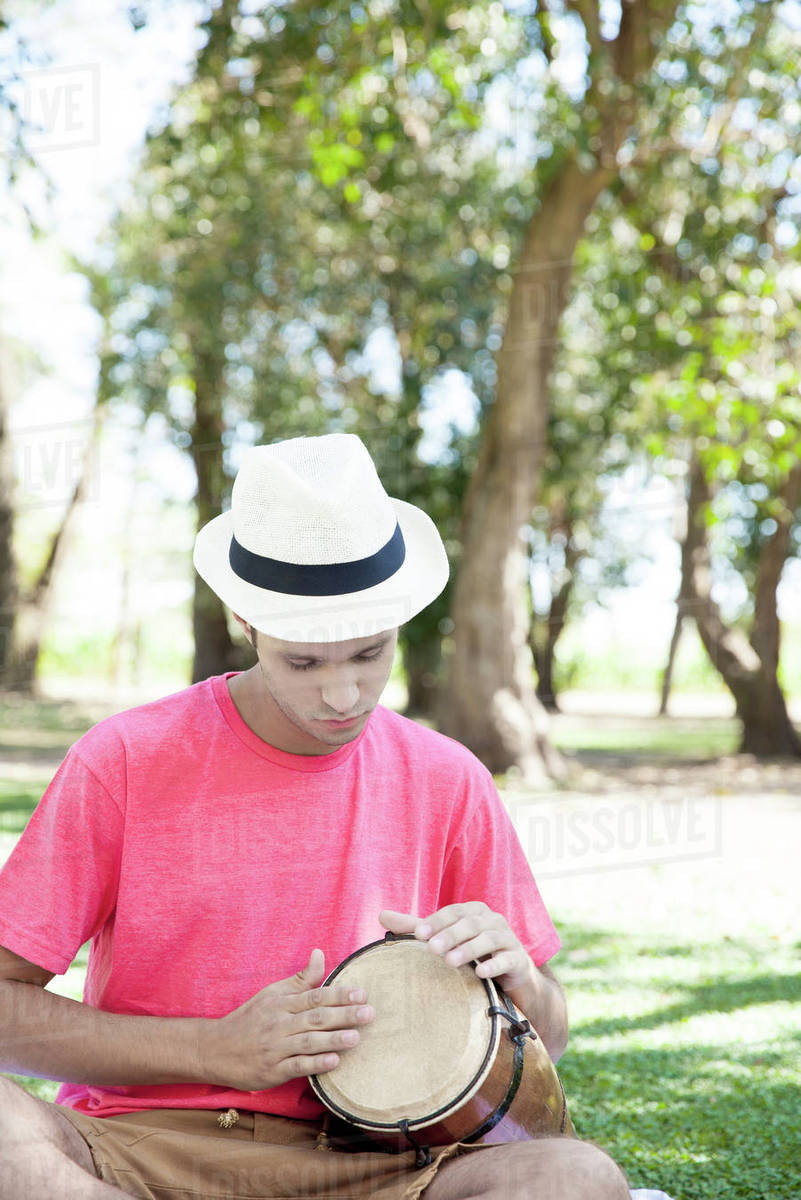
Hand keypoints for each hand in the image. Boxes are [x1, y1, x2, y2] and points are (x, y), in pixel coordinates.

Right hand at [204, 949, 373, 1090]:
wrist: (216, 1049)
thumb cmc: (250, 1019)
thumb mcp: (272, 994)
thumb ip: (301, 978)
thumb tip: (320, 953)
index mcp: (281, 1003)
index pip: (315, 996)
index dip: (339, 994)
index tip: (362, 993)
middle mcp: (279, 1023)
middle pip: (315, 1017)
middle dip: (344, 1015)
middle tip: (369, 1013)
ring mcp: (276, 1048)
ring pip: (308, 1042)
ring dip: (333, 1039)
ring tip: (357, 1037)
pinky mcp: (273, 1070)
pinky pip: (297, 1066)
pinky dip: (316, 1064)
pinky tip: (334, 1062)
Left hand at [379, 903, 534, 994]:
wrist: (512, 979)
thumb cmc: (473, 956)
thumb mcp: (445, 940)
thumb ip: (416, 927)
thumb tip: (381, 914)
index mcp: (474, 912)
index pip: (453, 912)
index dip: (436, 921)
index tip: (417, 935)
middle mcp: (493, 920)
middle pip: (469, 923)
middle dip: (449, 935)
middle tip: (430, 949)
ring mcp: (509, 938)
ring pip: (488, 939)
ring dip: (469, 949)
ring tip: (450, 961)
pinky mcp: (519, 959)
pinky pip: (508, 959)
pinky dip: (495, 964)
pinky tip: (481, 973)